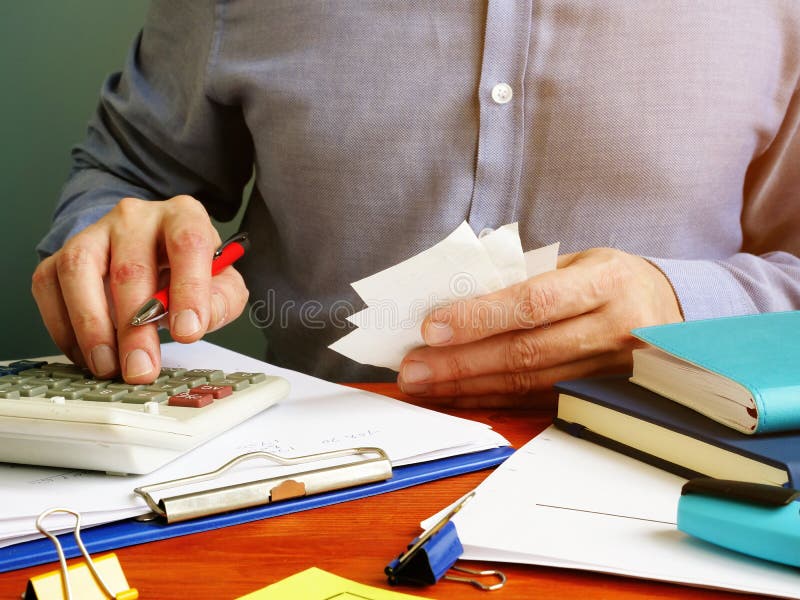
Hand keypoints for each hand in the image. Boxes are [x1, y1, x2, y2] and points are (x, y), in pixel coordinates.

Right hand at [31, 196, 249, 381]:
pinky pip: (50, 288)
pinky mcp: (60, 256)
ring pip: (79, 271)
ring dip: (91, 327)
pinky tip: (87, 354)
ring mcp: (93, 233)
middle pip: (131, 268)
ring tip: (108, 365)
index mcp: (183, 216)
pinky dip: (64, 328)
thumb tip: (194, 324)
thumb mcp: (222, 283)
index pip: (188, 243)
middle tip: (141, 368)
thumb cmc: (187, 270)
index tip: (188, 332)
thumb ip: (222, 301)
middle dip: (135, 329)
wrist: (150, 254)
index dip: (188, 289)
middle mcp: (136, 218)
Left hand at [397, 248, 682, 406]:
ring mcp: (611, 370)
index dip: (479, 317)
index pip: (534, 302)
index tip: (431, 327)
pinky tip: (459, 395)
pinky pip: (536, 401)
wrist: (668, 312)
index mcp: (608, 282)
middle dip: (460, 362)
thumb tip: (456, 298)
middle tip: (413, 368)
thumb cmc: (610, 280)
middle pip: (525, 351)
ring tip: (424, 384)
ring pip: (527, 383)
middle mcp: (616, 329)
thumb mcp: (579, 262)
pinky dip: (491, 398)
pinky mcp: (600, 396)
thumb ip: (526, 276)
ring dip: (467, 386)